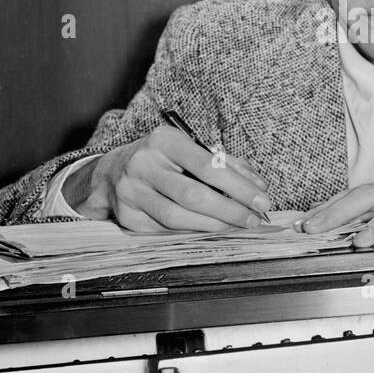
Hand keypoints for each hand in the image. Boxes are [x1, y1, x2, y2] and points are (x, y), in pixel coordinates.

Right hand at [64, 127, 271, 231]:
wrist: (113, 172)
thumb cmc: (163, 159)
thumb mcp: (191, 150)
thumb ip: (226, 164)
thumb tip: (258, 187)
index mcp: (164, 141)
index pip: (207, 165)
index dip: (238, 186)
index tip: (261, 200)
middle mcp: (143, 165)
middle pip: (193, 195)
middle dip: (229, 211)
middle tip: (253, 219)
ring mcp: (131, 193)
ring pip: (178, 218)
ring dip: (213, 226)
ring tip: (235, 226)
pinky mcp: (127, 217)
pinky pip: (166, 231)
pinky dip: (191, 231)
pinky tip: (208, 229)